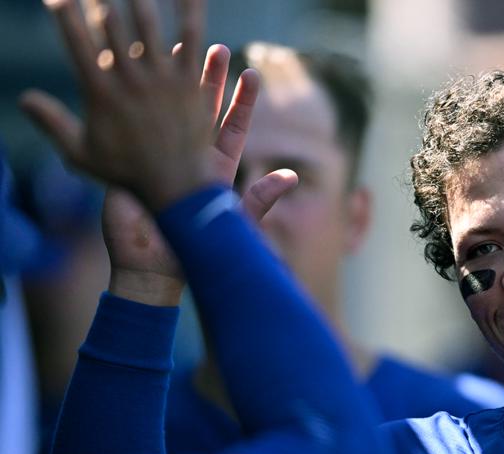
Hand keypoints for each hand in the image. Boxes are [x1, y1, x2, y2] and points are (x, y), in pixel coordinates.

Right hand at [20, 0, 214, 210]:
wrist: (177, 188)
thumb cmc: (127, 174)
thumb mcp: (80, 154)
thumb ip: (52, 122)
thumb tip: (23, 98)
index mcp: (99, 93)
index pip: (75, 42)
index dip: (64, 13)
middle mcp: (129, 81)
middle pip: (110, 25)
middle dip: (100, 1)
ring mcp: (162, 80)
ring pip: (147, 25)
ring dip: (139, 0)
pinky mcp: (190, 82)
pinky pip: (191, 38)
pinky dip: (190, 11)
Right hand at [101, 44, 297, 305]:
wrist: (152, 271)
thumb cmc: (196, 254)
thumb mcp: (232, 226)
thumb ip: (259, 201)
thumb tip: (290, 176)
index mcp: (215, 171)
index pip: (232, 128)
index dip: (242, 102)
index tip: (251, 73)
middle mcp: (189, 160)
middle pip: (202, 111)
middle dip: (209, 80)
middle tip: (216, 49)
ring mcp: (159, 161)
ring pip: (169, 114)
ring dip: (174, 84)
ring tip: (178, 50)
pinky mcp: (130, 167)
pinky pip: (132, 130)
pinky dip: (134, 104)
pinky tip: (133, 78)